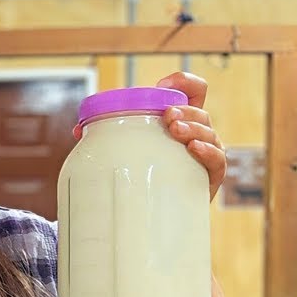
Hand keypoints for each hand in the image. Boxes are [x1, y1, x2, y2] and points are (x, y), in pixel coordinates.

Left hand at [72, 72, 225, 199]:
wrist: (156, 214)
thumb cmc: (143, 174)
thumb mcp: (129, 150)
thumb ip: (106, 137)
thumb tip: (79, 130)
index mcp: (180, 120)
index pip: (193, 91)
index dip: (184, 82)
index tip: (163, 86)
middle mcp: (197, 134)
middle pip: (200, 110)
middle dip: (185, 109)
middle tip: (167, 116)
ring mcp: (206, 154)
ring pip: (209, 132)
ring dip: (194, 127)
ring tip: (175, 129)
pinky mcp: (210, 178)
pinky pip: (218, 161)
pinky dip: (208, 151)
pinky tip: (194, 148)